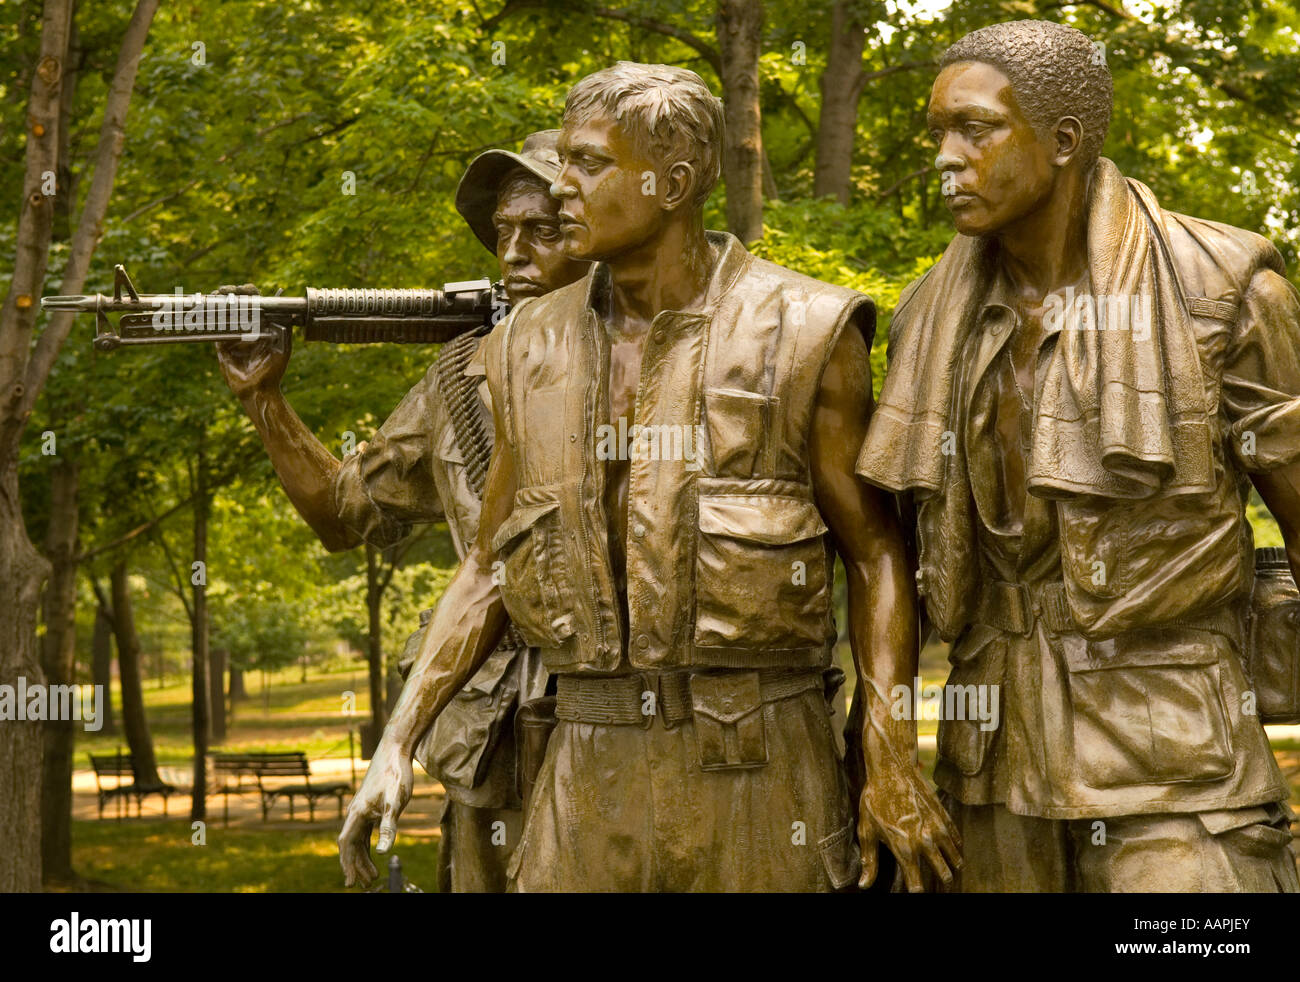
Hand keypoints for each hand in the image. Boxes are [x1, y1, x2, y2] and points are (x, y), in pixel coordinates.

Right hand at [213, 284, 289, 398]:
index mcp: (262, 324)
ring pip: (223, 312)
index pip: (254, 301)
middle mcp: (247, 327)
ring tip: (215, 295)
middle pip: (236, 303)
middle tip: (225, 291)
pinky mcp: (221, 345)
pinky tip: (207, 309)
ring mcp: (232, 335)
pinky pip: (214, 329)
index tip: (243, 289)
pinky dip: (210, 319)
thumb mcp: (283, 347)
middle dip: (229, 292)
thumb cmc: (273, 369)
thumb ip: (284, 328)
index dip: (248, 292)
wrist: (258, 390)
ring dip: (218, 301)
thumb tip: (286, 310)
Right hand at [337, 737, 413, 886]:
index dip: (348, 864)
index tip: (351, 882)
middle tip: (365, 885)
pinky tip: (373, 854)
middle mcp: (355, 812)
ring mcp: (363, 809)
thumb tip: (382, 852)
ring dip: (362, 858)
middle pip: (351, 846)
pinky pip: (364, 832)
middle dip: (356, 866)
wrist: (395, 750)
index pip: (347, 845)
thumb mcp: (396, 801)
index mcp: (357, 813)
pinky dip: (367, 846)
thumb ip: (389, 827)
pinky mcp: (371, 806)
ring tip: (371, 876)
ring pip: (358, 840)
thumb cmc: (396, 774)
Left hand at [857, 746, 961, 891]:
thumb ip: (869, 861)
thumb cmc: (874, 800)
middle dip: (942, 885)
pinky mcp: (945, 816)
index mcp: (905, 849)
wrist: (892, 769)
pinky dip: (956, 850)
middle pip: (945, 875)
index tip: (914, 891)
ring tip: (947, 872)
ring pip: (956, 859)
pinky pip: (958, 840)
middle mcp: (925, 842)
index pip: (918, 886)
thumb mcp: (866, 831)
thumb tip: (863, 885)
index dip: (916, 892)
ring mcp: (938, 829)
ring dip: (952, 868)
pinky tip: (950, 852)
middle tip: (939, 888)